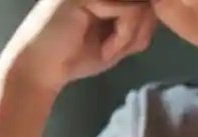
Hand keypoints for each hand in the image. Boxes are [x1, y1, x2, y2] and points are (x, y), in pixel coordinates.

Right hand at [1, 0, 155, 92]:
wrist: (38, 68)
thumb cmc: (74, 56)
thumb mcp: (117, 40)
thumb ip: (139, 23)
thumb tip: (159, 8)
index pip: (143, 5)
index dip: (142, 27)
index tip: (124, 46)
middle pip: (146, 4)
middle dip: (140, 32)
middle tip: (116, 51)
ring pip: (142, 6)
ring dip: (131, 36)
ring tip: (109, 50)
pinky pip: (129, 11)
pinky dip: (123, 38)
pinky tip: (105, 50)